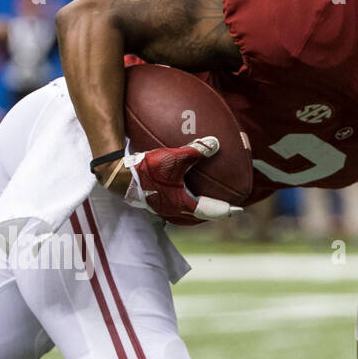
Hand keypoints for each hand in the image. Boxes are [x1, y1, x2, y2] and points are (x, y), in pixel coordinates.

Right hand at [123, 137, 240, 224]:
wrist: (119, 177)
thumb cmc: (147, 170)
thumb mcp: (173, 158)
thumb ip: (195, 150)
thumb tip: (216, 143)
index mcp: (182, 204)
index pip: (211, 210)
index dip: (226, 209)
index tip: (238, 209)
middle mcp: (173, 210)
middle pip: (199, 215)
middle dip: (213, 211)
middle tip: (225, 207)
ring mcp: (162, 209)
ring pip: (186, 212)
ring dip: (198, 208)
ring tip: (204, 201)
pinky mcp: (153, 202)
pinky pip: (175, 206)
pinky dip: (184, 202)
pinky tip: (180, 191)